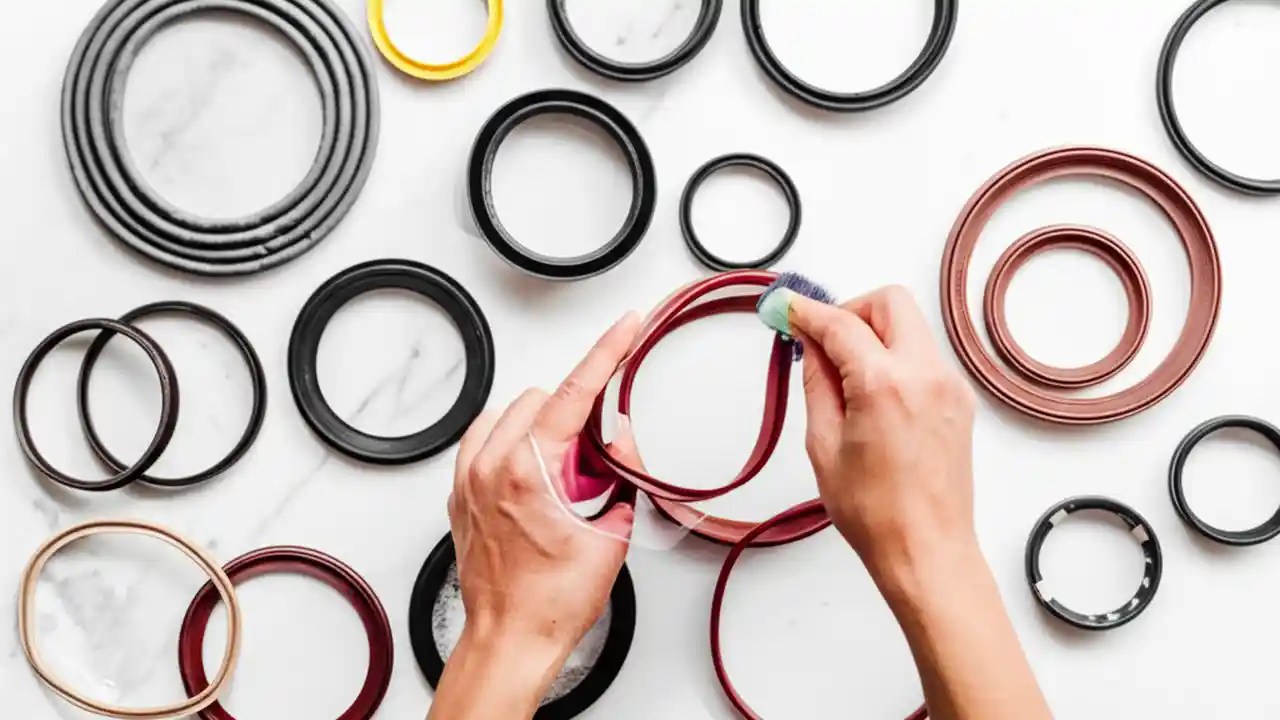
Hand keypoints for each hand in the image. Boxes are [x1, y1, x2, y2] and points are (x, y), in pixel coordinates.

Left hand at [430, 313, 642, 719]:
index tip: (626, 326)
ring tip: (564, 473)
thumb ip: (621, 475)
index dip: (607, 351)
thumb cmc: (550, 603)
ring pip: (510, 414)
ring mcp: (469, 480)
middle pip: (543, 399)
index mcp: (528, 472)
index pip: (575, 391)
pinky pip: (484, 440)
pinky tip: (535, 474)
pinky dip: (513, 441)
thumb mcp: (610, 535)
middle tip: (598, 457)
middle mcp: (490, 468)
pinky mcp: (460, 494)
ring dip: (543, 426)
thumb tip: (619, 441)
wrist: (512, 640)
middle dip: (578, 415)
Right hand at [788, 285, 977, 590]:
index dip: (806, 312)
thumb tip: (810, 345)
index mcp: (885, 385)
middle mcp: (926, 375)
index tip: (787, 308)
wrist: (927, 550)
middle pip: (889, 302)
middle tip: (822, 340)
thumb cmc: (876, 513)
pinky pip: (922, 356)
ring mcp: (949, 385)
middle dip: (851, 310)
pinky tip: (871, 393)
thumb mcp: (823, 444)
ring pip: (910, 326)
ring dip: (874, 334)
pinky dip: (894, 357)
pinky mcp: (959, 400)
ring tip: (844, 376)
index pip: (840, 323)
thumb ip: (818, 382)